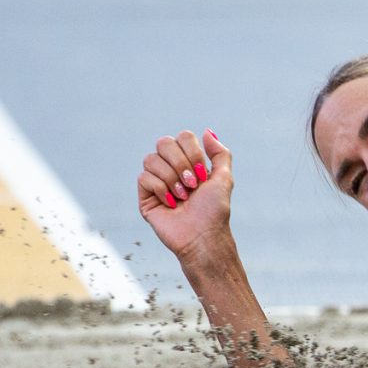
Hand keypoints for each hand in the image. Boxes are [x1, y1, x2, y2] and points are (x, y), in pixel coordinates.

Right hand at [138, 129, 234, 265]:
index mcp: (190, 161)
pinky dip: (160, 189)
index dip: (193, 152)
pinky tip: (170, 203)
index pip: (182, 137)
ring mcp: (156, 180)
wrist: (202, 235)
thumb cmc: (215, 210)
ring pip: (151, 158)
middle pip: (164, 142)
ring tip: (182, 196)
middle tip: (193, 184)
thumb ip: (220, 153)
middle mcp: (171, 168)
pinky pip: (143, 177)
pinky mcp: (145, 196)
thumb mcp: (224, 178)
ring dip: (171, 178)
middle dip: (182, 163)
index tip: (203, 174)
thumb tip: (207, 132)